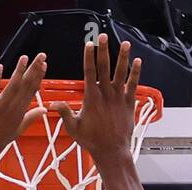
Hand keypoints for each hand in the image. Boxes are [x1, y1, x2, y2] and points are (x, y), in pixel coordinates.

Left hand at [0, 53, 47, 163]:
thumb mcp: (17, 130)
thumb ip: (31, 117)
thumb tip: (45, 110)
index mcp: (19, 113)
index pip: (31, 91)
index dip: (38, 77)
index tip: (44, 64)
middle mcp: (11, 110)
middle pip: (25, 87)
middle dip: (34, 70)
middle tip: (42, 55)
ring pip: (11, 87)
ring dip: (19, 72)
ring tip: (25, 57)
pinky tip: (0, 67)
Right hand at [51, 34, 141, 170]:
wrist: (111, 150)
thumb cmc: (92, 141)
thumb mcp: (73, 127)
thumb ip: (64, 113)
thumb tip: (53, 104)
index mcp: (91, 98)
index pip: (89, 72)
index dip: (88, 57)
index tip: (88, 45)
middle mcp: (106, 94)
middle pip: (104, 67)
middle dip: (103, 50)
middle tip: (103, 36)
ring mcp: (118, 97)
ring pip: (121, 72)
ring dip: (123, 57)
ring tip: (124, 43)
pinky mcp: (128, 103)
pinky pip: (133, 84)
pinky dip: (136, 73)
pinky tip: (138, 62)